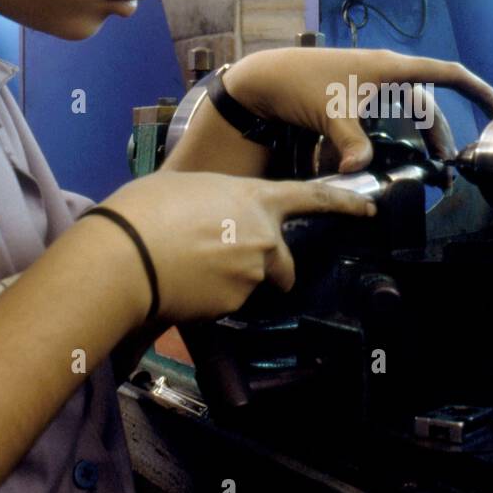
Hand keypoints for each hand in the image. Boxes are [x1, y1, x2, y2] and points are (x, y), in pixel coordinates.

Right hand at [99, 169, 374, 329]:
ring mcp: (251, 274)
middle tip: (229, 265)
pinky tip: (182, 287)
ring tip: (188, 269)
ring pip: (251, 284)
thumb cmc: (146, 210)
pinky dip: (211, 300)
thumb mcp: (186, 187)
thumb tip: (210, 212)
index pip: (312, 198)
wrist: (125, 255)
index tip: (368, 210)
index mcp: (255, 199)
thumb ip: (215, 201)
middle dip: (269, 271)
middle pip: (283, 262)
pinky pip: (228, 305)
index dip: (343, 204)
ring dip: (231, 283)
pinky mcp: (233, 305)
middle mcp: (264, 238)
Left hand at [222, 48, 492, 171]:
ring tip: (428, 165)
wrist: (264, 79)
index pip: (446, 74)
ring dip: (419, 138)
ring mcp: (370, 87)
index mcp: (389, 68)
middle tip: (447, 166)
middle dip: (441, 133)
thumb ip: (350, 142)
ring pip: (406, 114)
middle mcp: (385, 75)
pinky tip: (388, 158)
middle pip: (426, 104)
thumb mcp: (329, 113)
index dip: (476, 90)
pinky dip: (392, 138)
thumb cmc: (297, 82)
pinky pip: (384, 120)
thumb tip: (360, 170)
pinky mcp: (355, 100)